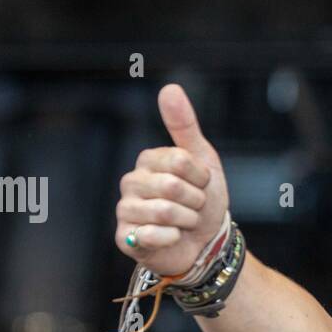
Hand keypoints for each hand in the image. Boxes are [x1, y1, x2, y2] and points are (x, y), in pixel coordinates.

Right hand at [114, 84, 229, 276]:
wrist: (206, 243)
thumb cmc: (203, 201)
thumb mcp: (202, 160)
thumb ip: (184, 125)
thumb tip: (169, 88)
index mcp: (148, 160)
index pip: (179, 160)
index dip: (200, 177)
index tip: (201, 185)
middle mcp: (131, 182)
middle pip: (171, 186)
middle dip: (195, 201)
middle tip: (194, 208)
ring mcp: (125, 210)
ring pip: (164, 212)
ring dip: (187, 221)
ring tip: (185, 223)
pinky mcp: (125, 238)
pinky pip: (152, 235)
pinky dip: (173, 238)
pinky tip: (173, 238)